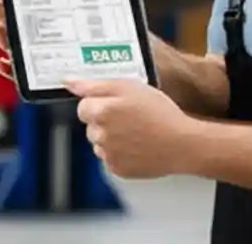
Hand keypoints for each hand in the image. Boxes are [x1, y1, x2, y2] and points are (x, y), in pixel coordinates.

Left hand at [67, 78, 198, 179]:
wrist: (182, 144)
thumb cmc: (160, 113)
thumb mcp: (129, 87)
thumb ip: (95, 85)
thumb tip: (69, 82)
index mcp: (101, 111)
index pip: (83, 107)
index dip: (100, 103)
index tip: (117, 105)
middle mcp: (100, 134)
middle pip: (91, 125)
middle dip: (105, 121)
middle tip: (130, 117)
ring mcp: (107, 154)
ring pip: (100, 143)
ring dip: (112, 138)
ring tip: (137, 132)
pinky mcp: (117, 169)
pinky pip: (110, 158)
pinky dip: (120, 153)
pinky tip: (137, 146)